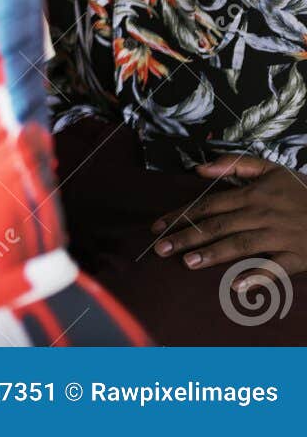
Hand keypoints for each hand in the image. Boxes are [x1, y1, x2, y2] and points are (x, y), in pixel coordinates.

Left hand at [152, 154, 306, 279]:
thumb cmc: (304, 191)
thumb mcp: (273, 169)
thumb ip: (236, 165)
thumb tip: (199, 168)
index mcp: (253, 195)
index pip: (209, 204)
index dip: (182, 215)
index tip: (157, 226)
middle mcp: (263, 214)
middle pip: (218, 226)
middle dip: (187, 237)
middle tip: (160, 248)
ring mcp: (280, 236)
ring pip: (240, 245)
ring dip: (213, 254)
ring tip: (187, 263)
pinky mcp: (297, 256)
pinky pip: (275, 268)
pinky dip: (256, 276)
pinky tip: (235, 285)